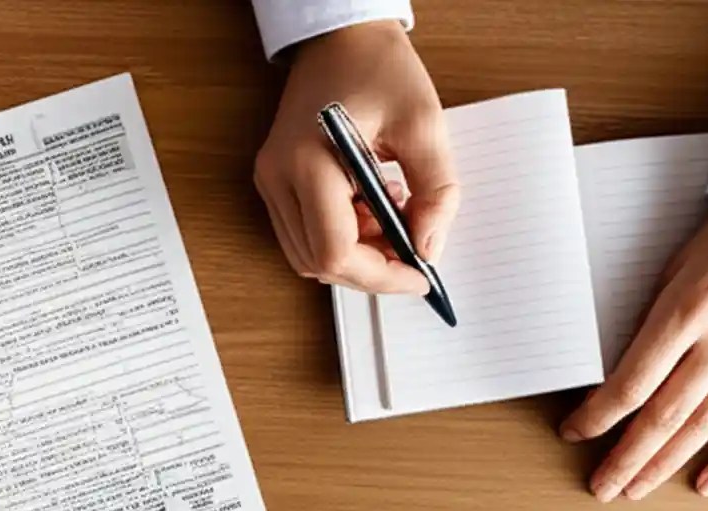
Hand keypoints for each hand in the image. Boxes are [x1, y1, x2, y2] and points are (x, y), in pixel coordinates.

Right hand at [254, 21, 459, 294]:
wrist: (342, 37)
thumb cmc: (379, 68)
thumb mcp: (424, 125)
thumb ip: (436, 191)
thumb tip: (429, 246)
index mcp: (309, 162)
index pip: (335, 252)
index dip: (380, 275)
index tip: (419, 274)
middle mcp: (278, 177)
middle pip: (318, 263)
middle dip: (371, 269)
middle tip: (413, 250)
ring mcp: (270, 181)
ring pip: (308, 256)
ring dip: (355, 255)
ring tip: (392, 216)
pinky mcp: (275, 181)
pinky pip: (304, 234)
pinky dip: (341, 238)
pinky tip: (371, 207)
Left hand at [561, 202, 707, 501]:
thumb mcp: (674, 269)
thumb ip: (649, 320)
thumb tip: (616, 369)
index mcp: (685, 312)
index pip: (630, 383)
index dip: (597, 416)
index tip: (573, 433)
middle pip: (662, 416)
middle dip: (625, 457)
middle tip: (598, 486)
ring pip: (704, 428)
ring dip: (664, 464)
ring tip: (632, 490)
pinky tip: (704, 483)